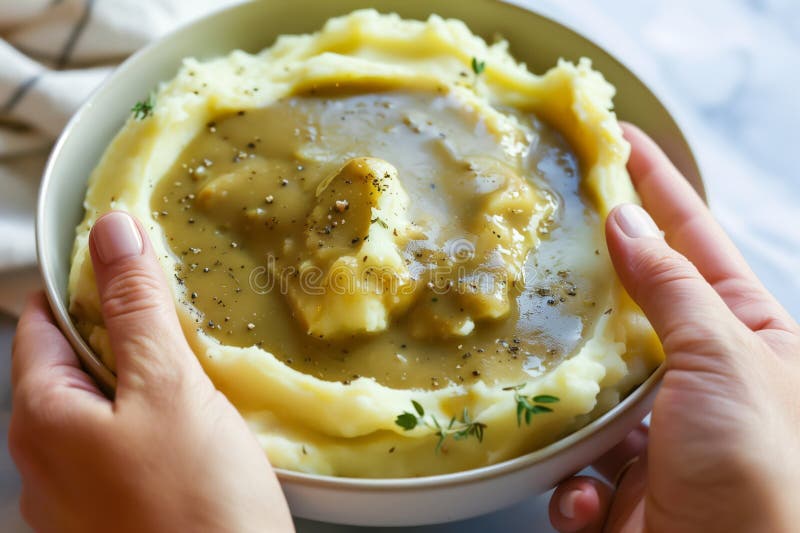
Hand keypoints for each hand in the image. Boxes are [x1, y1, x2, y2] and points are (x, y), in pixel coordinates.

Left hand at [9, 212, 292, 531]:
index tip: (136, 270)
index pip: (43, 320)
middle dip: (126, 338)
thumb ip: (136, 308)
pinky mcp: (110, 515)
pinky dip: (153, 426)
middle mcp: (42, 457)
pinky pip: (123, 448)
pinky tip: (196, 431)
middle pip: (75, 364)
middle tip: (183, 329)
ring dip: (144, 384)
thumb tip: (112, 233)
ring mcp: (74, 494)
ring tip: (197, 380)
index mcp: (41, 416)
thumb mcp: (168, 388)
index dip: (88, 286)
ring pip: (104, 408)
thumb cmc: (195, 502)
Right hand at [548, 124, 799, 532]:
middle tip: (547, 241)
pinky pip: (578, 464)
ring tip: (550, 394)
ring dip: (569, 400)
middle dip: (592, 284)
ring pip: (591, 383)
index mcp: (748, 336)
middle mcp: (702, 377)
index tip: (621, 138)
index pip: (696, 240)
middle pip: (633, 306)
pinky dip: (574, 485)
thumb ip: (674, 288)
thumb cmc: (760, 469)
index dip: (660, 185)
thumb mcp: (727, 359)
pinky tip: (588, 498)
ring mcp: (660, 431)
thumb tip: (629, 222)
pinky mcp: (624, 481)